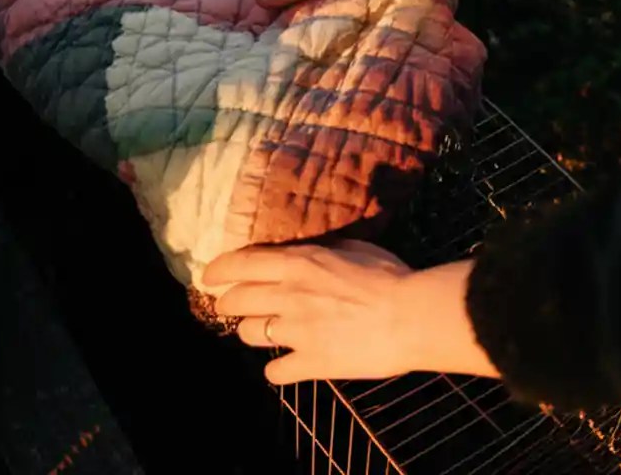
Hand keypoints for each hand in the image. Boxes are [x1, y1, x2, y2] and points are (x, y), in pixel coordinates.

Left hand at [203, 240, 418, 384]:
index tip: (208, 277)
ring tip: (264, 332)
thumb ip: (324, 251)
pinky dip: (278, 369)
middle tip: (230, 305)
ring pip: (247, 333)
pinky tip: (287, 366)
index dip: (218, 271)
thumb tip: (310, 252)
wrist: (412, 317)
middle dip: (228, 303)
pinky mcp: (310, 363)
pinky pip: (275, 372)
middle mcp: (287, 295)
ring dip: (250, 331)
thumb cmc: (391, 277)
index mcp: (297, 263)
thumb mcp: (354, 249)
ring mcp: (295, 332)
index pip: (240, 264)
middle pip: (235, 300)